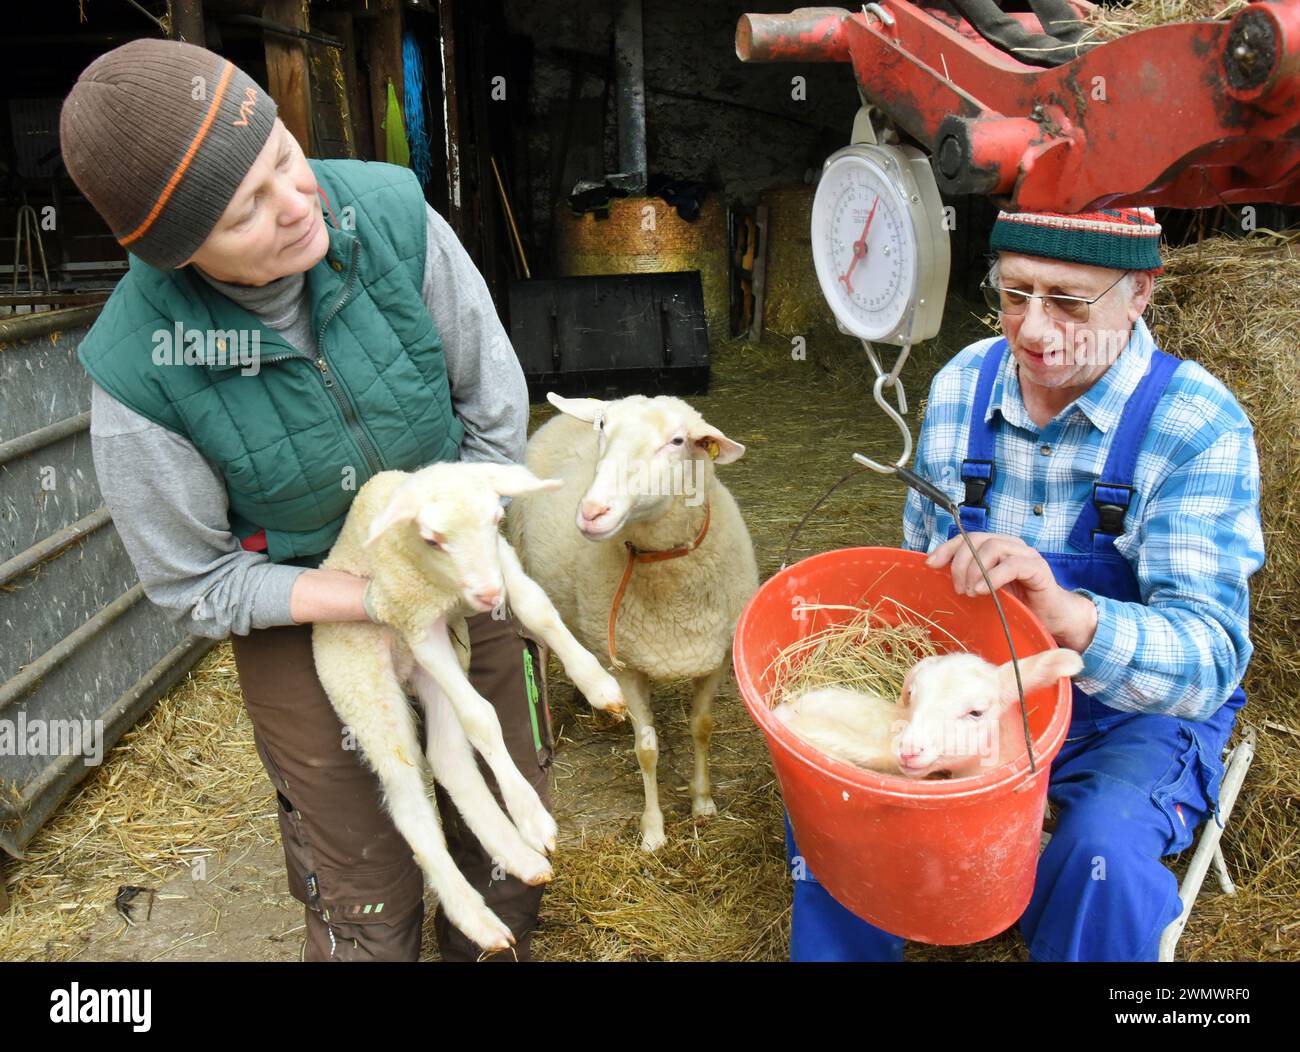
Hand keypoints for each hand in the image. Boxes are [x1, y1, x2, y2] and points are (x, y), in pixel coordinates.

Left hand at [925, 532, 1098, 651]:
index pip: (966, 537)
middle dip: (959, 563)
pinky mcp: (1038, 568)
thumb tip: (936, 571)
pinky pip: (1012, 565)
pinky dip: (992, 577)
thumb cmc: (1017, 603)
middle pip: (976, 539)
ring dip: (974, 570)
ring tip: (969, 592)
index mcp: (996, 546)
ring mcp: (1025, 554)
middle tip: (957, 588)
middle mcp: (1010, 545)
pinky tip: (982, 591)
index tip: (930, 564)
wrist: (1051, 618)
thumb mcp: (985, 588)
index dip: (946, 548)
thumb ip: (968, 576)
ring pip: (992, 547)